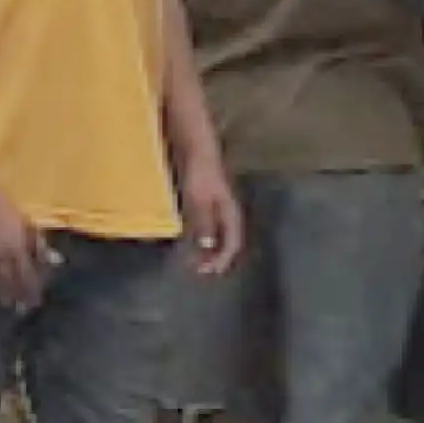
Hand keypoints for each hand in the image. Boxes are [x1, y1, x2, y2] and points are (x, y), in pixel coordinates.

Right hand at [0, 184, 54, 312]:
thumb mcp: (24, 220)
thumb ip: (35, 241)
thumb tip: (52, 259)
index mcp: (15, 246)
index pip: (26, 274)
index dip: (32, 288)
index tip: (37, 299)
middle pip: (10, 281)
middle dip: (17, 295)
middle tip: (22, 309)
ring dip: (0, 293)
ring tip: (5, 303)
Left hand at [181, 155, 246, 274]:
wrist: (196, 151)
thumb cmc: (200, 174)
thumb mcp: (200, 200)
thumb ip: (205, 222)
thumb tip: (209, 246)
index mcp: (231, 214)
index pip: (232, 243)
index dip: (222, 259)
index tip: (210, 271)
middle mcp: (227, 214)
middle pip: (226, 242)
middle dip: (216, 258)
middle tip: (200, 271)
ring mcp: (217, 209)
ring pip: (216, 236)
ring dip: (208, 250)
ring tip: (195, 262)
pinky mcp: (205, 204)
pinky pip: (206, 227)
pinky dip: (200, 238)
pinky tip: (190, 243)